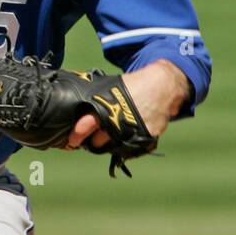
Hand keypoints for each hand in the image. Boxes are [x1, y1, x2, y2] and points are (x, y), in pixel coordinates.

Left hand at [66, 59, 191, 149]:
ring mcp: (134, 130)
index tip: (72, 140)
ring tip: (110, 137)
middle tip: (92, 138)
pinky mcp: (147, 137)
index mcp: (107, 105)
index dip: (77, 134)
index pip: (86, 124)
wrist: (162, 85)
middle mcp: (120, 119)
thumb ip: (94, 99)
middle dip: (94, 141)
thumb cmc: (132, 86)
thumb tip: (75, 104)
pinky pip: (132, 149)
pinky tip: (126, 137)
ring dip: (109, 145)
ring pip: (114, 147)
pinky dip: (127, 145)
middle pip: (98, 141)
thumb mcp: (110, 88)